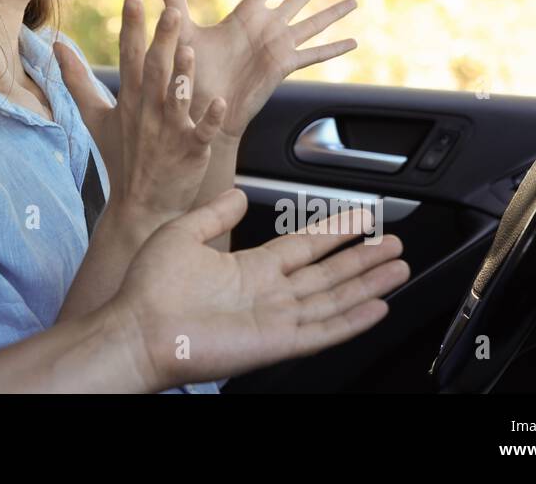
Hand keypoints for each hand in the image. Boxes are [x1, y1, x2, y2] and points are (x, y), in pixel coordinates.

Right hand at [54, 0, 227, 225]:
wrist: (140, 206)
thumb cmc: (121, 157)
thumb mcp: (95, 117)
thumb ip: (76, 80)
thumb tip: (56, 47)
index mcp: (129, 99)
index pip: (129, 57)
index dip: (131, 28)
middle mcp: (148, 111)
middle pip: (155, 71)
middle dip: (162, 41)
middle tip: (172, 10)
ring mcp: (169, 132)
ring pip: (177, 99)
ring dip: (183, 76)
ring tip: (190, 50)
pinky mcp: (190, 152)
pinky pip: (201, 132)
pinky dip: (209, 119)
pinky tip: (221, 102)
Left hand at [113, 189, 409, 387]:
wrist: (137, 329)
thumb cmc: (149, 289)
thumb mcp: (183, 233)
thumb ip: (214, 214)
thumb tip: (236, 193)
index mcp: (249, 268)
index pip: (303, 246)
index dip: (334, 232)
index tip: (361, 218)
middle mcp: (268, 294)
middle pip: (328, 272)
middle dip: (362, 257)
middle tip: (393, 242)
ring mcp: (275, 319)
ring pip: (334, 298)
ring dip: (368, 283)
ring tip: (399, 267)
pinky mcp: (276, 343)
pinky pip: (323, 330)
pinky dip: (352, 319)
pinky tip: (377, 306)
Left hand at [154, 0, 356, 143]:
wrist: (201, 106)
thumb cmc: (190, 72)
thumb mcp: (184, 31)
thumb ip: (176, 2)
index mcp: (245, 14)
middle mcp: (266, 26)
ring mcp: (278, 46)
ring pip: (313, 22)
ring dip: (334, 12)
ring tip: (354, 1)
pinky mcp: (284, 66)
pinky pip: (314, 54)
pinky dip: (334, 48)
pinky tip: (353, 42)